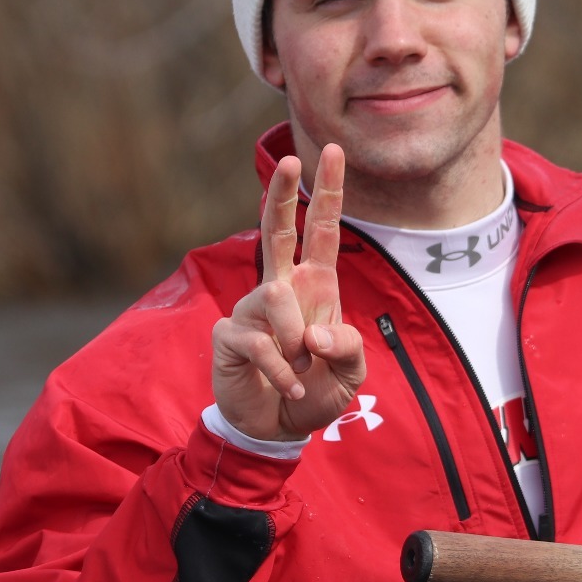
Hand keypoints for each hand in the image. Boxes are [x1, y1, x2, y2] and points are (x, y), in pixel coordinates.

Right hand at [212, 144, 366, 441]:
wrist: (278, 430)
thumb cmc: (317, 393)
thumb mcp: (352, 375)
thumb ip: (348, 349)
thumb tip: (313, 333)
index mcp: (315, 287)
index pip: (321, 230)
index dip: (328, 192)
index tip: (331, 151)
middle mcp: (281, 289)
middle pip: (276, 229)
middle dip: (282, 193)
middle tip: (291, 160)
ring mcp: (251, 308)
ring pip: (275, 298)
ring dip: (296, 343)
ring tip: (302, 373)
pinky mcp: (229, 334)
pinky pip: (258, 340)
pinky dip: (282, 371)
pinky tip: (289, 388)